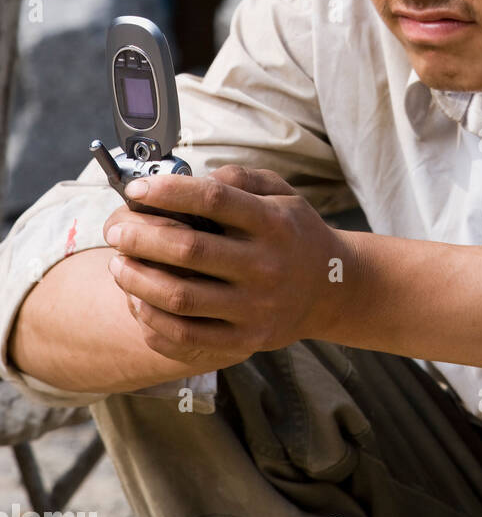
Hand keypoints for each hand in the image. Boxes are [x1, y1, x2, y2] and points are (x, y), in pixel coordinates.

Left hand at [101, 165, 350, 369]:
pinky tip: (137, 299)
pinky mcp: (244, 339)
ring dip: (137, 279)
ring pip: (180, 296)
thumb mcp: (281, 193)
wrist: (332, 288)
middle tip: (114, 230)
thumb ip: (240, 178)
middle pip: (189, 250)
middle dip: (140, 237)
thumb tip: (192, 176)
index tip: (136, 190)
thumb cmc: (295, 233)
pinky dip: (152, 317)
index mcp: (273, 222)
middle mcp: (266, 265)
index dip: (169, 192)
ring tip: (117, 264)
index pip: (214, 200)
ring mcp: (255, 306)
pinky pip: (186, 335)